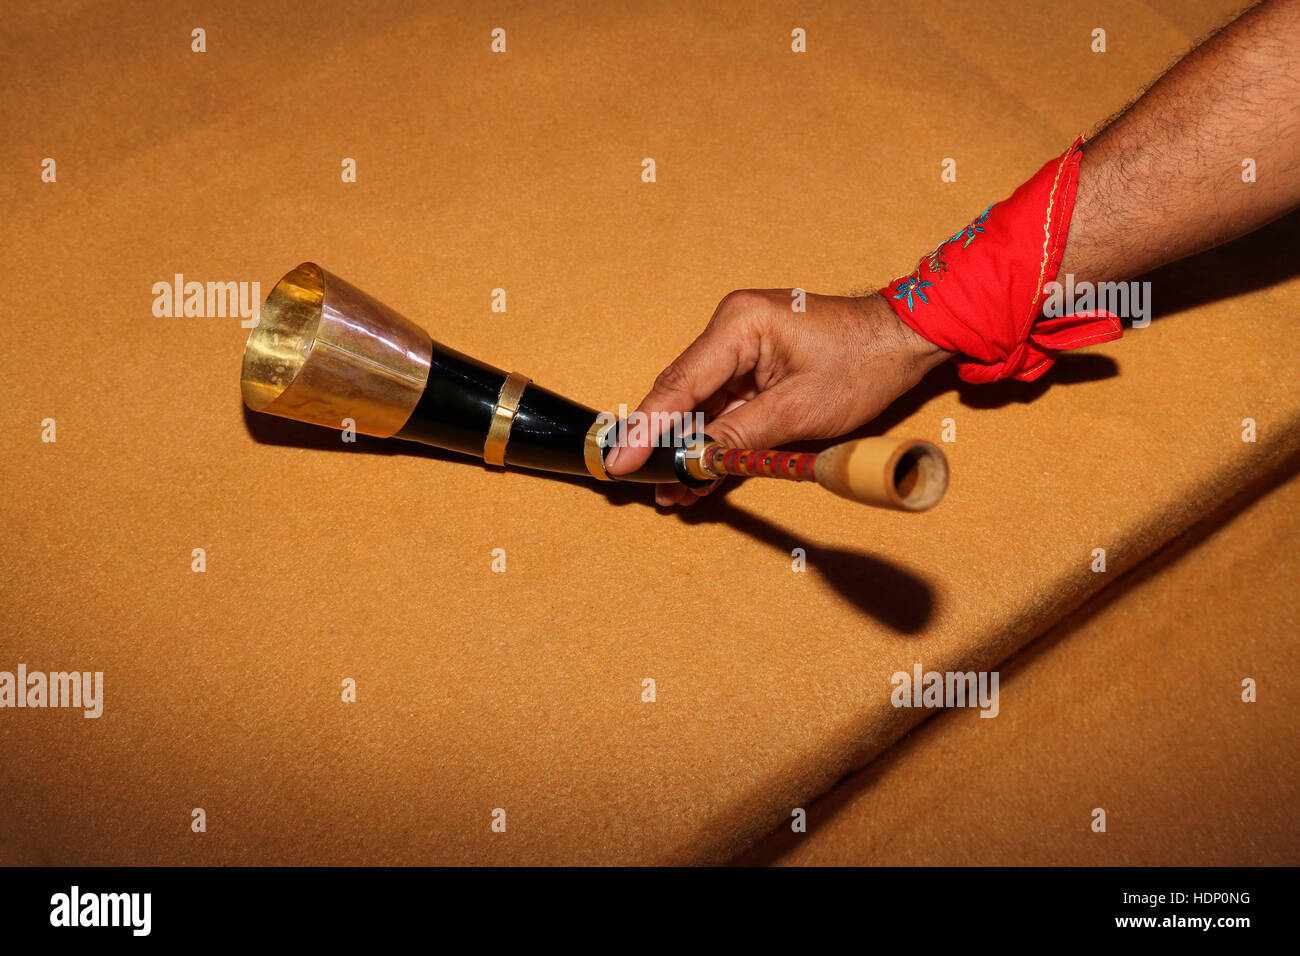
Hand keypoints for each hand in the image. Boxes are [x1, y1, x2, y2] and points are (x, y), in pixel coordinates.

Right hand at [604, 289, 951, 504]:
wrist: (905, 340)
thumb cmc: (862, 363)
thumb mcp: (800, 409)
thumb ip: (740, 436)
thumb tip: (695, 462)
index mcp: (738, 325)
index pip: (680, 385)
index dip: (646, 428)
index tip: (621, 462)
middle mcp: (731, 329)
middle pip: (682, 394)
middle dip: (664, 443)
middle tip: (644, 485)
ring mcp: (741, 347)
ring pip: (700, 405)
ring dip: (689, 449)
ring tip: (673, 494)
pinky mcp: (754, 366)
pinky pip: (723, 407)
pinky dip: (714, 440)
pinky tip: (700, 474)